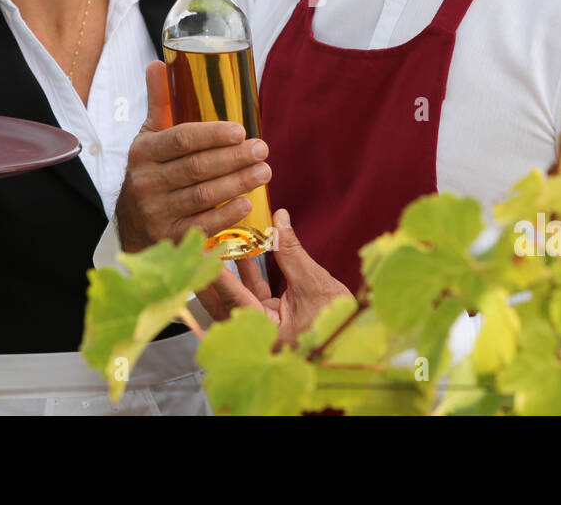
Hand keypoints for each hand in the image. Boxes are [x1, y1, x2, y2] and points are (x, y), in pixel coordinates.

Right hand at [116, 61, 270, 252]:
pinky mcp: (168, 238)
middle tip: (263, 150)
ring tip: (264, 172)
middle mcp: (146, 183)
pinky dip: (225, 216)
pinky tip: (247, 204)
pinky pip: (200, 227)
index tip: (241, 130)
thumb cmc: (150, 172)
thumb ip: (159, 102)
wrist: (131, 227)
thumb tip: (158, 63)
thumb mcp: (149, 138)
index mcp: (143, 151)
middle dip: (234, 158)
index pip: (181, 139)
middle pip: (196, 168)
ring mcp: (156, 213)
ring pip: (203, 196)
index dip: (212, 134)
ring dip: (237, 183)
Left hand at [202, 209, 351, 347]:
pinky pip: (254, 299)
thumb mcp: (314, 282)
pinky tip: (245, 256)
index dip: (219, 277)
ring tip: (223, 246)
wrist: (359, 341)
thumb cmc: (339, 321)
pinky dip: (249, 279)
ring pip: (239, 301)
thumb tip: (279, 219)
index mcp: (269, 337)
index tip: (205, 257)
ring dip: (232, 273)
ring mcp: (266, 331)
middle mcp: (261, 338)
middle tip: (200, 253)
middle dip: (213, 279)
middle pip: (227, 307)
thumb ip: (291, 252)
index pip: (236, 302)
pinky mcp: (273, 323)